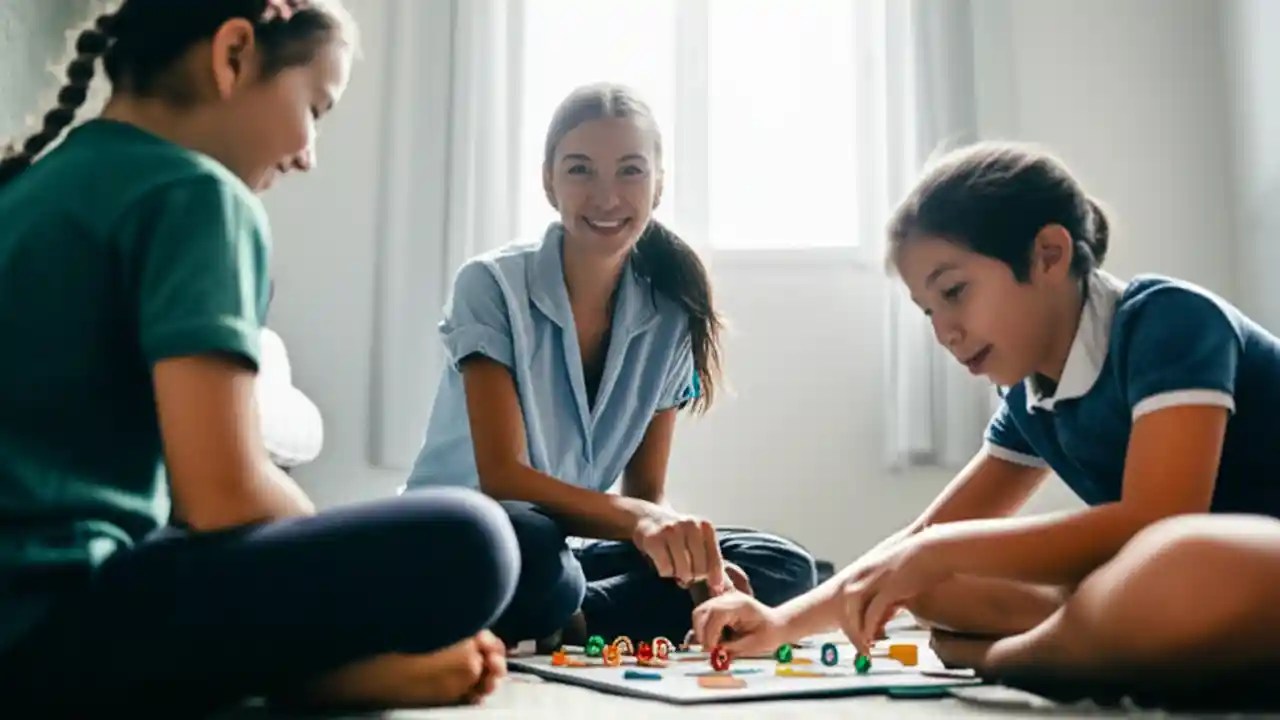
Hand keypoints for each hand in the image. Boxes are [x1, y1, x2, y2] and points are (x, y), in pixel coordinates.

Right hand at [632, 510, 727, 592]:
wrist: (648, 517)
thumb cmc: (678, 535)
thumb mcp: (698, 540)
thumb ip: (709, 559)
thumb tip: (718, 589)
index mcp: (705, 526)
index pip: (715, 560)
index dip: (715, 578)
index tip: (715, 589)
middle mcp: (690, 525)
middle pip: (699, 569)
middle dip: (693, 577)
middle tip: (686, 575)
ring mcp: (671, 530)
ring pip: (683, 571)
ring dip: (678, 574)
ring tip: (674, 566)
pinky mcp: (654, 539)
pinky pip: (666, 569)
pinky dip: (665, 571)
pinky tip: (662, 562)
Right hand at [691, 592, 789, 654]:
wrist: (776, 625)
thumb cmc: (769, 635)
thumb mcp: (755, 645)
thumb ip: (734, 647)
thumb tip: (715, 652)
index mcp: (740, 604)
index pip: (715, 613)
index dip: (709, 633)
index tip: (711, 650)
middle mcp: (728, 598)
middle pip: (702, 611)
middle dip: (701, 633)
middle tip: (710, 651)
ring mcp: (722, 600)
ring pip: (699, 614)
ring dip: (701, 632)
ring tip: (713, 647)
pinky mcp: (719, 607)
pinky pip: (703, 617)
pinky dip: (704, 630)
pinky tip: (714, 641)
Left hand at [839, 535, 952, 656]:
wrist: (934, 550)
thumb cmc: (920, 564)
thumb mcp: (898, 579)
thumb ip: (890, 595)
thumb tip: (889, 612)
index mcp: (864, 571)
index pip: (847, 599)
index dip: (850, 619)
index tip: (855, 635)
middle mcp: (864, 574)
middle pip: (846, 606)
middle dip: (849, 628)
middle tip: (858, 646)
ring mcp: (874, 580)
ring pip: (855, 610)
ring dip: (856, 630)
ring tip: (864, 647)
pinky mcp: (888, 587)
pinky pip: (872, 612)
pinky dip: (869, 627)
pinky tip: (872, 639)